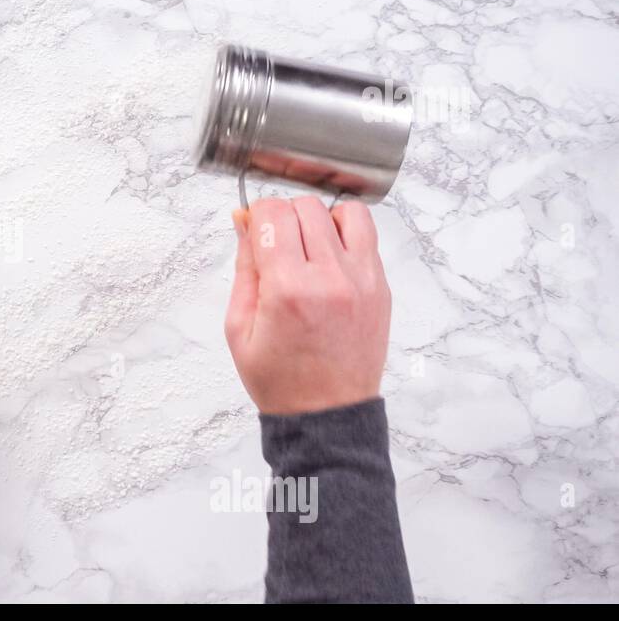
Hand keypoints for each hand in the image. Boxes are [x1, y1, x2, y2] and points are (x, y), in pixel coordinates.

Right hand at [225, 197, 389, 414]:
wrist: (327, 414)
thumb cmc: (280, 380)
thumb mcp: (240, 327)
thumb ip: (244, 267)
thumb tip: (244, 221)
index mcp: (288, 290)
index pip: (273, 214)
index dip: (256, 215)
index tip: (252, 229)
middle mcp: (330, 279)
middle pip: (305, 207)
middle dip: (283, 216)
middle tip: (275, 243)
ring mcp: (362, 281)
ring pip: (344, 211)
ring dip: (320, 219)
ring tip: (308, 246)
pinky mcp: (381, 286)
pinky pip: (368, 235)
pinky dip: (345, 234)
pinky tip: (329, 259)